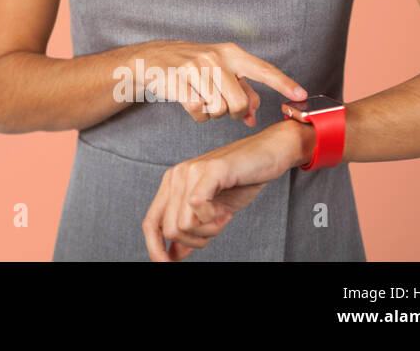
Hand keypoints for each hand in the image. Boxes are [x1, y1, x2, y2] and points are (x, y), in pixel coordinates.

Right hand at [136, 40, 307, 125]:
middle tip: (226, 109)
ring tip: (204, 102)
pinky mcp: (178, 80)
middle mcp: (215, 58)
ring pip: (219, 108)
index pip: (262, 69)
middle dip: (235, 113)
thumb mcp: (219, 71)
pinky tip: (192, 105)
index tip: (301, 94)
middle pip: (240, 102)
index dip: (283, 83)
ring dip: (213, 114)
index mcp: (230, 53)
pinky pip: (198, 111)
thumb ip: (241, 91)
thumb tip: (254, 116)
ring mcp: (195, 68)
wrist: (153, 59)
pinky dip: (198, 115)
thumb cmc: (192, 67)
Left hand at [141, 119, 314, 260]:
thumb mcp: (213, 213)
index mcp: (172, 185)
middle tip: (217, 228)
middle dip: (195, 241)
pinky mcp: (209, 170)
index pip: (150, 223)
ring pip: (182, 224)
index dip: (155, 249)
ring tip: (224, 215)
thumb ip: (192, 230)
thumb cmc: (241, 182)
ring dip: (208, 231)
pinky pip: (197, 206)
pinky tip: (226, 211)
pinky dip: (213, 218)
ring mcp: (190, 171)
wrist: (269, 154)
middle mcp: (175, 176)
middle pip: (169, 230)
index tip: (167, 265)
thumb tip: (173, 255)